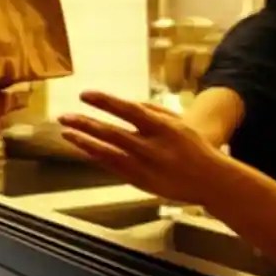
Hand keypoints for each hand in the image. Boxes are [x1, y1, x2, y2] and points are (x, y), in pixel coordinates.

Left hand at [58, 91, 233, 204]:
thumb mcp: (176, 121)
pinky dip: (96, 157)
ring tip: (66, 133)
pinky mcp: (140, 181)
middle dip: (85, 124)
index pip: (128, 110)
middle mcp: (152, 147)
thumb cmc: (192, 145)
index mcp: (163, 128)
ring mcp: (144, 167)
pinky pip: (112, 167)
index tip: (85, 94)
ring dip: (84, 142)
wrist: (211, 180)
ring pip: (107, 153)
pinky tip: (83, 149)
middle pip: (112, 133)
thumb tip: (121, 103)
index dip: (105, 102)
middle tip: (64, 116)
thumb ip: (149, 110)